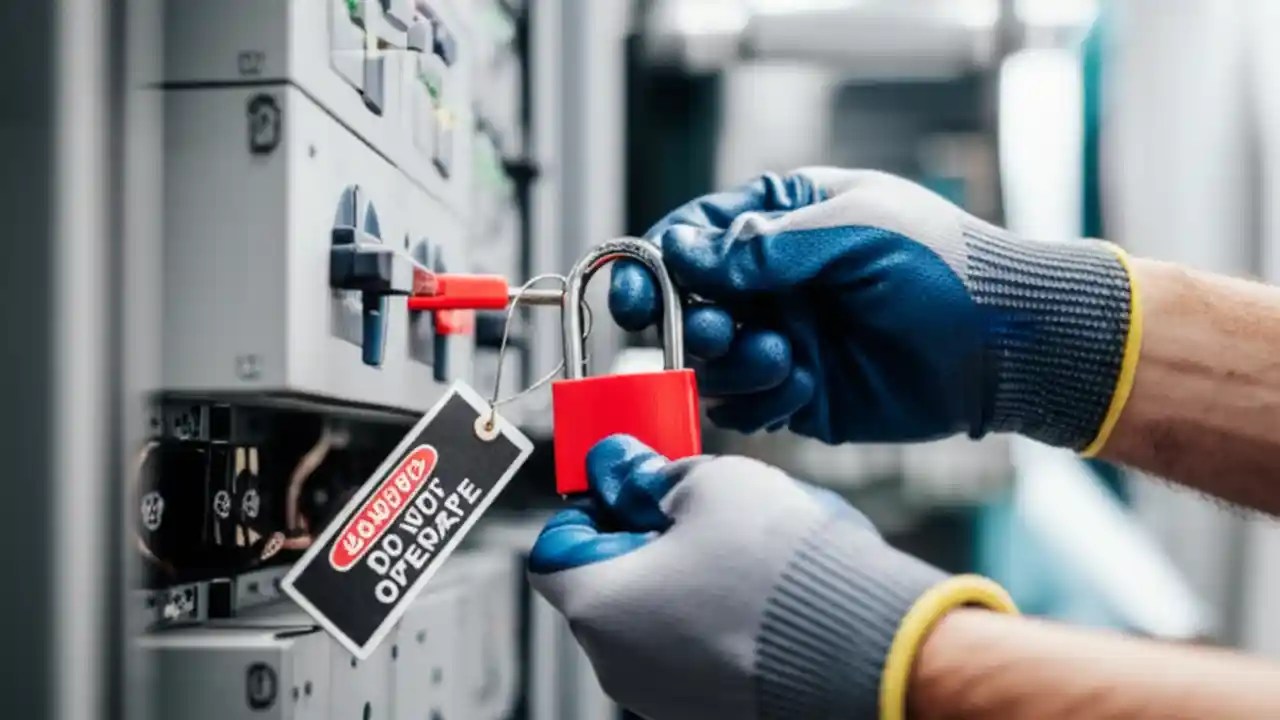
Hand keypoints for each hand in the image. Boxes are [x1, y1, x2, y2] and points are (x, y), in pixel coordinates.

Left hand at [527, 434, 1014, 719]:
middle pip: (606, 586)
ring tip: (740, 548)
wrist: (873, 651)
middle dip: (641, 539)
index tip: (624, 485)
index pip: (554, 550)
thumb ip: (654, 475)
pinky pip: (695, 654)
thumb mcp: (711, 485)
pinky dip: (714, 619)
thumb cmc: (788, 573)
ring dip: (682, 579)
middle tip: (689, 506)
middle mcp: (620, 665)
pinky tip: (763, 591)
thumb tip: (625, 467)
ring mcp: (666, 698)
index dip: (589, 506)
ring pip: (654, 622)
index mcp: (599, 607)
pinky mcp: (713, 712)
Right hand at [609, 169, 1137, 451]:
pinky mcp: (798, 393)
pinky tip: (804, 384)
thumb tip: (683, 251)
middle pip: (686, 303)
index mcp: (783, 220)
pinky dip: (762, 399)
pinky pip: (747, 404)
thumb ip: (766, 243)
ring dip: (732, 364)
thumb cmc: (942, 266)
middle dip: (687, 321)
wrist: (1005, 345)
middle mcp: (772, 281)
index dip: (654, 263)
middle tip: (712, 330)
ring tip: (783, 357)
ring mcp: (783, 337)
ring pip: (710, 361)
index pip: (694, 235)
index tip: (632, 289)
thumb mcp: (854, 231)